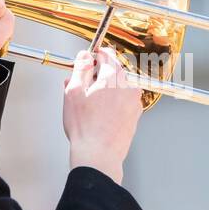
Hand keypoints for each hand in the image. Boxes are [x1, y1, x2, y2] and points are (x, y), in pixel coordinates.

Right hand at [62, 46, 141, 185]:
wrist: (99, 155)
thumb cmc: (85, 128)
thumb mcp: (73, 92)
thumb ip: (80, 69)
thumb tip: (84, 56)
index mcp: (114, 78)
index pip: (108, 54)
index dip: (96, 54)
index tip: (90, 58)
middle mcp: (129, 87)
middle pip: (115, 71)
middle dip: (99, 74)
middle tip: (83, 85)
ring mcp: (134, 102)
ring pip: (119, 87)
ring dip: (106, 89)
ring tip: (89, 104)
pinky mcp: (135, 116)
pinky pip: (123, 102)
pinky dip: (113, 103)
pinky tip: (99, 114)